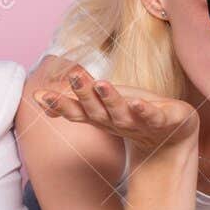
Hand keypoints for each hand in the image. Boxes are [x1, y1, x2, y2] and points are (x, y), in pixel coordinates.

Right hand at [31, 61, 197, 159]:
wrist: (172, 135)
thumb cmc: (133, 115)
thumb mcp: (101, 108)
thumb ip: (73, 103)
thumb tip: (36, 98)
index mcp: (101, 117)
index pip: (76, 111)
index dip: (58, 104)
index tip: (39, 95)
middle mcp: (115, 122)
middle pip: (96, 110)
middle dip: (84, 93)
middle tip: (74, 74)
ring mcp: (138, 124)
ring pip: (121, 112)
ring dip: (111, 99)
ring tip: (101, 83)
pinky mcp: (161, 121)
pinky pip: (151, 116)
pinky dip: (143, 110)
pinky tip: (137, 102)